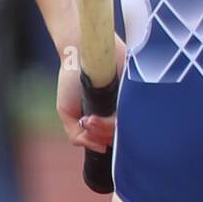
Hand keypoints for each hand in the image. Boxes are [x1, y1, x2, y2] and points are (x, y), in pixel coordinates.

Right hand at [57, 33, 126, 153]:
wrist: (75, 52)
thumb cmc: (71, 80)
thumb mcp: (67, 112)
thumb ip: (77, 135)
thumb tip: (100, 149)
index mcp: (108, 115)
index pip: (112, 137)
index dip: (99, 137)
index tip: (86, 125)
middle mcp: (120, 107)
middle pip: (120, 132)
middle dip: (101, 133)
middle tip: (88, 121)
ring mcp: (129, 97)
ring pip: (127, 123)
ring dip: (106, 126)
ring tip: (90, 118)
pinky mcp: (135, 84)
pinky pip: (135, 106)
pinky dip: (119, 113)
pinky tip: (100, 111)